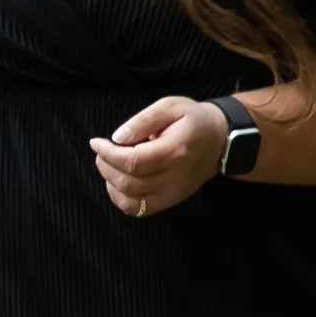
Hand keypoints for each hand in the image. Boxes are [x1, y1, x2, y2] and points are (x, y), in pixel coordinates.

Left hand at [90, 98, 226, 219]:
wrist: (219, 141)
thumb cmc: (192, 120)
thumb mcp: (170, 107)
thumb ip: (143, 120)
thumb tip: (117, 138)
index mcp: (175, 151)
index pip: (133, 161)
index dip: (108, 154)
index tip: (96, 142)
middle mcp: (174, 177)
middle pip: (128, 182)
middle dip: (106, 166)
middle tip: (102, 151)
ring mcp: (173, 194)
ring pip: (130, 199)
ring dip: (110, 182)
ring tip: (109, 164)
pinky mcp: (169, 202)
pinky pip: (137, 210)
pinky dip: (120, 198)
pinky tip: (117, 181)